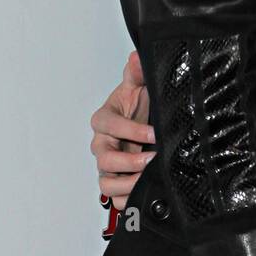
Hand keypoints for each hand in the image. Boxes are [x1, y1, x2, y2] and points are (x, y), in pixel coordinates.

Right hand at [90, 50, 154, 210]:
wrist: (144, 124)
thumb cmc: (139, 107)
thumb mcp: (138, 87)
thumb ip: (137, 73)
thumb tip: (137, 56)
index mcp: (104, 120)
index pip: (108, 125)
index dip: (130, 130)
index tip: (153, 133)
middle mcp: (102, 144)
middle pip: (104, 158)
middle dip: (129, 161)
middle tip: (152, 159)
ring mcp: (107, 165)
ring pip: (105, 182)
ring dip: (127, 184)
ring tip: (149, 178)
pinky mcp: (115, 182)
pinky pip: (113, 198)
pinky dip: (127, 199)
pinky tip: (145, 191)